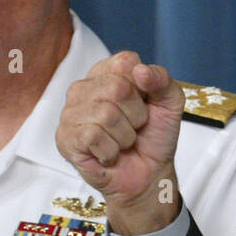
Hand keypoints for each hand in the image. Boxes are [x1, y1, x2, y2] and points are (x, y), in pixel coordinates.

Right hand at [55, 51, 184, 233]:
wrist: (149, 174)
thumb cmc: (154, 136)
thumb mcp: (169, 102)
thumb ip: (162, 80)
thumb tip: (140, 70)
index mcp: (106, 72)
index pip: (125, 62)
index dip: (143, 87)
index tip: (144, 103)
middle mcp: (83, 88)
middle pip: (117, 88)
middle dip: (136, 115)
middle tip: (134, 127)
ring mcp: (70, 113)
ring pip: (106, 114)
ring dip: (125, 136)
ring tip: (122, 141)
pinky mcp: (65, 138)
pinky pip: (93, 136)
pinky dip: (111, 150)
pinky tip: (109, 153)